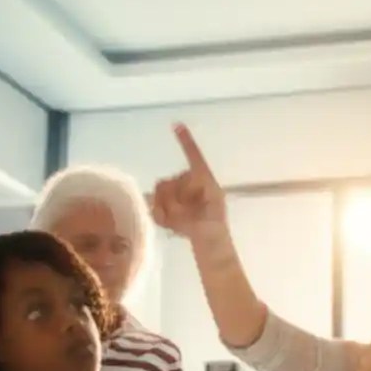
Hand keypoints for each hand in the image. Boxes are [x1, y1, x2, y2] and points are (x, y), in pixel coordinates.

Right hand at [151, 124, 227, 241]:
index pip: (194, 156)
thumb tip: (173, 199)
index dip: (185, 141)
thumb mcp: (209, 212)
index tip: (176, 124)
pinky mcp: (168, 208)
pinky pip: (155, 207)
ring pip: (160, 194)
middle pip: (169, 182)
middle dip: (174, 198)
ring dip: (167, 209)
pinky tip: (173, 227)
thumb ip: (191, 200)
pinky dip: (162, 218)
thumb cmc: (214, 228)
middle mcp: (189, 183)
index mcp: (203, 180)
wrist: (211, 246)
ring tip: (180, 222)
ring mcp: (178, 195)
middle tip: (187, 215)